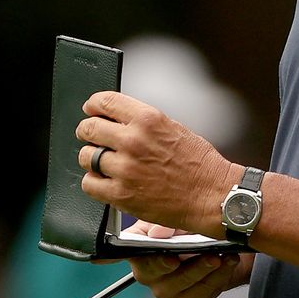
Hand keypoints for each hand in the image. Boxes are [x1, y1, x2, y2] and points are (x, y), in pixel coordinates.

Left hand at [76, 92, 237, 233]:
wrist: (212, 196)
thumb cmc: (199, 164)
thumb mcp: (173, 127)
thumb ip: (142, 122)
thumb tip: (116, 118)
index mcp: (147, 119)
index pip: (104, 101)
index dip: (92, 105)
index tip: (91, 110)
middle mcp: (133, 141)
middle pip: (88, 128)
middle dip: (88, 132)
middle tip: (92, 138)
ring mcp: (125, 168)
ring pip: (86, 157)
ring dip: (91, 159)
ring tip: (102, 163)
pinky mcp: (122, 194)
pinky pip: (90, 184)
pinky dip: (94, 183)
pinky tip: (105, 182)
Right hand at [124, 224, 250, 297]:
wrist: (208, 240)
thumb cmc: (184, 228)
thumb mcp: (173, 218)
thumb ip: (163, 225)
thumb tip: (156, 233)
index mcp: (139, 253)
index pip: (139, 261)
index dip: (155, 262)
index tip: (173, 259)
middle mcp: (150, 275)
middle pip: (164, 280)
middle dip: (190, 268)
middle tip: (209, 255)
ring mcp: (168, 289)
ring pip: (186, 289)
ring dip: (207, 272)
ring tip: (222, 257)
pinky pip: (202, 295)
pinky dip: (219, 278)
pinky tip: (228, 263)